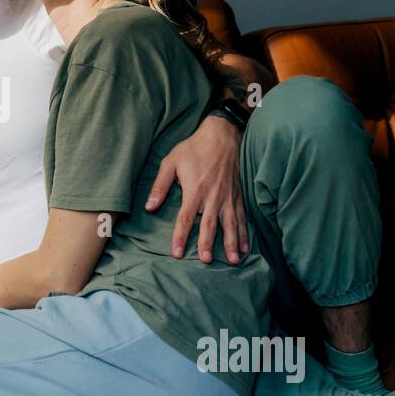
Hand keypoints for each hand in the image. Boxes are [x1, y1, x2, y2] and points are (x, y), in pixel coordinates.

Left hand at [145, 115, 248, 263]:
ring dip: (231, 243)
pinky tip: (244, 247)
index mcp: (195, 190)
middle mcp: (213, 197)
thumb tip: (149, 207)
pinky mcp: (237, 194)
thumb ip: (160, 186)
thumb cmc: (194, 148)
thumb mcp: (171, 162)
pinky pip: (241, 216)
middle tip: (206, 261)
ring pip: (230, 224)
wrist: (222, 135)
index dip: (180, 237)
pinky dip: (244, 232)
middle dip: (207, 244)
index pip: (185, 219)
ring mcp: (228, 197)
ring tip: (233, 261)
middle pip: (210, 225)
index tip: (176, 253)